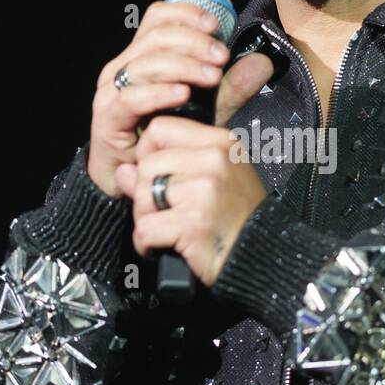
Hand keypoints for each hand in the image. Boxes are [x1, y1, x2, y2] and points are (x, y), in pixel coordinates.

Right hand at [86, 0, 272, 199]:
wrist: (136, 180)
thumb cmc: (165, 140)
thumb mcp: (206, 110)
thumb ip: (231, 87)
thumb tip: (262, 63)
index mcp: (143, 56)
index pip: (159, 17)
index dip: (186, 14)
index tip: (216, 25)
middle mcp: (124, 67)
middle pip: (156, 36)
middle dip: (194, 42)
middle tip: (222, 57)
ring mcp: (112, 90)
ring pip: (146, 63)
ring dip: (184, 66)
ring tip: (212, 77)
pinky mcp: (107, 116)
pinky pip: (132, 97)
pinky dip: (160, 93)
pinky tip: (184, 95)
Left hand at [115, 116, 268, 286]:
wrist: (260, 256)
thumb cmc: (239, 220)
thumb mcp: (213, 181)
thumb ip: (169, 168)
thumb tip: (124, 171)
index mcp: (220, 143)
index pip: (159, 128)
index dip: (148, 153)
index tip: (160, 177)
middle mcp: (213, 160)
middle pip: (146, 165)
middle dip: (146, 194)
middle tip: (166, 213)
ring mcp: (204, 190)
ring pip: (141, 195)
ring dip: (146, 219)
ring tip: (167, 230)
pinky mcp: (193, 222)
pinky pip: (145, 228)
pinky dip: (147, 245)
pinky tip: (164, 247)